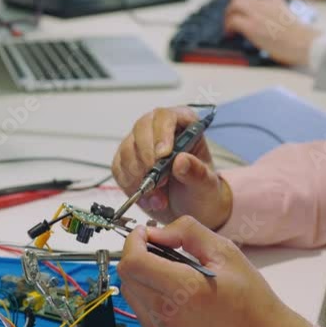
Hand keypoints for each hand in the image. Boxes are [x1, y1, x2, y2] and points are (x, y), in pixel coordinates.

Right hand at [112, 107, 232, 229]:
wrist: (188, 210)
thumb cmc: (200, 191)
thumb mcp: (206, 185)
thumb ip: (197, 172)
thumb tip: (181, 160)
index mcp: (184, 126)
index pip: (167, 117)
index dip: (162, 132)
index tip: (163, 155)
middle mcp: (159, 130)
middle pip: (141, 128)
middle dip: (146, 157)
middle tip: (158, 181)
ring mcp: (140, 145)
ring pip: (127, 149)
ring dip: (139, 176)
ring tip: (158, 196)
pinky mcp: (127, 162)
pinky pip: (119, 168)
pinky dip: (130, 186)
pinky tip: (148, 198)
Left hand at [118, 217, 311, 326]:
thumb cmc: (253, 301)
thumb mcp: (227, 253)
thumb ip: (188, 233)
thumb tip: (156, 232)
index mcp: (185, 290)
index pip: (133, 261)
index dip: (133, 241)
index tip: (145, 233)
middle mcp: (167, 316)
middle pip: (126, 277)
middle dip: (136, 256)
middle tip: (158, 249)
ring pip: (131, 296)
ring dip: (141, 278)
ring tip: (170, 273)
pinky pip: (142, 314)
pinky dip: (149, 298)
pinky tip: (175, 296)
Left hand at [224, 0, 320, 66]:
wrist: (305, 43)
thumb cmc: (301, 39)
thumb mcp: (289, 20)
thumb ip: (276, 19)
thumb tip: (265, 30)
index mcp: (275, 1)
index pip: (255, 0)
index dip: (247, 9)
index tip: (245, 18)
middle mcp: (265, 3)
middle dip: (233, 8)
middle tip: (231, 19)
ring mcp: (257, 14)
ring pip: (235, 4)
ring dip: (228, 15)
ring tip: (228, 28)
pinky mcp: (252, 26)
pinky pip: (233, 21)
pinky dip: (228, 27)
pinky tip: (230, 35)